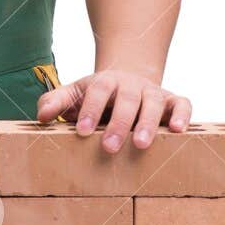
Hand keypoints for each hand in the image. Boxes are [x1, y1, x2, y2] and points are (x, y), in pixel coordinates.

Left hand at [36, 69, 191, 152]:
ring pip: (153, 101)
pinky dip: (182, 114)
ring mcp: (153, 91)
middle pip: (127, 99)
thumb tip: (41, 117)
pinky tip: (177, 131)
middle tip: (109, 147)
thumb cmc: (96, 95)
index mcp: (105, 82)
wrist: (127, 77)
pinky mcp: (172, 100)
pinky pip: (182, 103)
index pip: (97, 91)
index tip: (80, 131)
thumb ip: (55, 102)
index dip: (89, 110)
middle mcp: (131, 85)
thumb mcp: (73, 94)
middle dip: (118, 123)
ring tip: (141, 145)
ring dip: (148, 122)